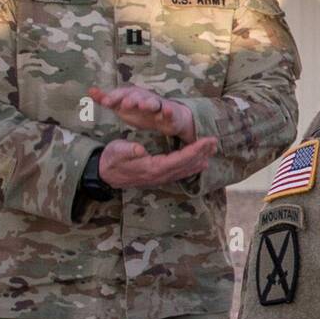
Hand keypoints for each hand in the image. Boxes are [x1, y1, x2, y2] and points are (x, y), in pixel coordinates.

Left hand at [90, 85, 196, 141]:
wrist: (168, 116)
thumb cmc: (142, 111)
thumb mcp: (122, 106)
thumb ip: (108, 100)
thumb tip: (90, 90)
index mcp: (132, 95)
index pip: (121, 94)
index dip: (114, 97)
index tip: (105, 102)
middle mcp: (144, 97)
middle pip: (137, 97)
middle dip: (131, 100)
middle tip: (124, 104)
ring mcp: (158, 104)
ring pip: (153, 102)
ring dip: (148, 103)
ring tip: (143, 105)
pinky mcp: (169, 113)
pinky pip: (169, 111)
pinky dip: (168, 111)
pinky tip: (167, 111)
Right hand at [97, 136, 218, 188]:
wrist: (104, 174)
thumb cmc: (111, 159)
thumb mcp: (116, 152)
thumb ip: (128, 151)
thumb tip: (139, 149)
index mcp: (152, 168)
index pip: (179, 159)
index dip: (195, 150)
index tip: (207, 140)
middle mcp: (159, 175)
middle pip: (186, 165)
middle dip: (202, 153)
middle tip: (215, 141)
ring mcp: (160, 178)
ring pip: (185, 170)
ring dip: (200, 159)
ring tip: (213, 149)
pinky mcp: (159, 177)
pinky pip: (180, 173)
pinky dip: (193, 167)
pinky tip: (202, 162)